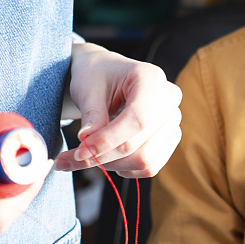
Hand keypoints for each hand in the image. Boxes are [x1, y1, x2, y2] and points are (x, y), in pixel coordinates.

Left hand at [54, 42, 181, 176]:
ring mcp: (173, 120)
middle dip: (103, 157)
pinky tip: (108, 157)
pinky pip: (149, 166)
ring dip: (112, 165)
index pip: (137, 119)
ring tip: (88, 156)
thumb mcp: (87, 89)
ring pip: (145, 160)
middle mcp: (169, 98)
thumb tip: (87, 144)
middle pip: (140, 145)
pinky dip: (124, 169)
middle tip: (71, 159)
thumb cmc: (96, 75)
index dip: (108, 140)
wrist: (105, 74)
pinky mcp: (169, 138)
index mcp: (151, 78)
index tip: (80, 152)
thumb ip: (91, 116)